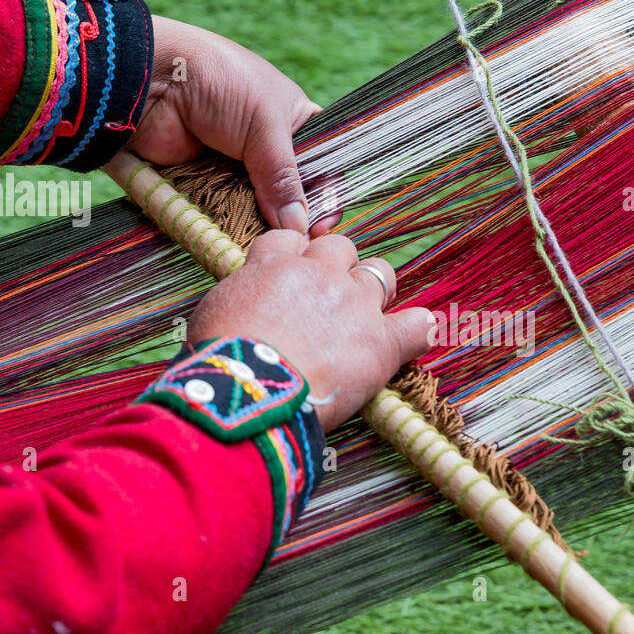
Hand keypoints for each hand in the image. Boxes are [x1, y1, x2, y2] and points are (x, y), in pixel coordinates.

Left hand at [132, 15, 339, 234]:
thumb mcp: (265, 125)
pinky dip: (231, 225)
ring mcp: (236, 167)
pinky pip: (226, 212)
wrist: (150, 79)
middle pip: (292, 194)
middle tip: (298, 242)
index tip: (322, 225)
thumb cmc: (219, 81)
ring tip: (270, 245)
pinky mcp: (206, 182)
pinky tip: (241, 240)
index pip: (323, 165)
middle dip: (294, 217)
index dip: (326, 194)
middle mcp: (268, 147)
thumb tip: (298, 227)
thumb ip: (284, 179)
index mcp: (294, 122)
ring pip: (259, 208)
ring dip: (262, 225)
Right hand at [187, 231, 433, 431]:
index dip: (295, 255)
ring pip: (380, 274)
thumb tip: (244, 307)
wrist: (250, 393)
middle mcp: (319, 274)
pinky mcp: (380, 342)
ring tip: (365, 318)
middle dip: (337, 267)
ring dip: (375, 290)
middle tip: (327, 300)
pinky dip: (420, 330)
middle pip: (340, 247)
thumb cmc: (221, 361)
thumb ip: (239, 297)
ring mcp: (354, 305)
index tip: (293, 274)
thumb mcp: (213, 313)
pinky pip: (418, 326)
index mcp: (274, 265)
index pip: (291, 239)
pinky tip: (416, 336)